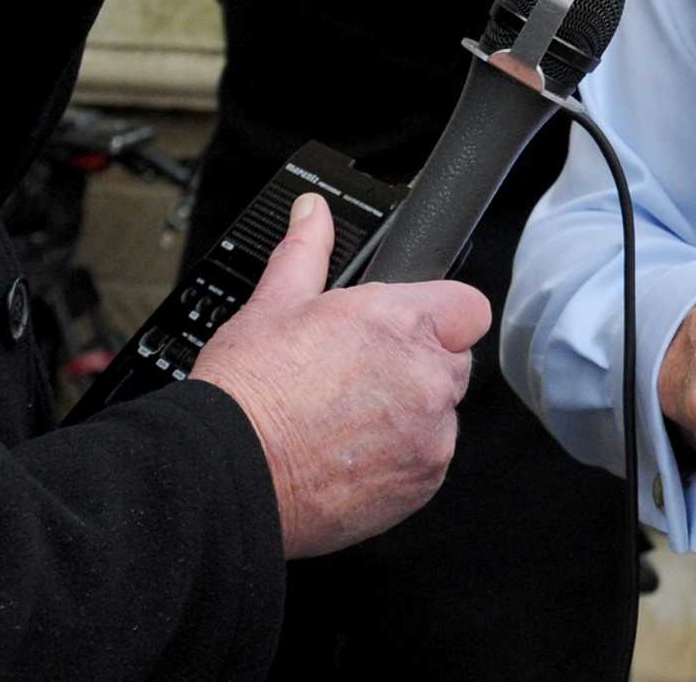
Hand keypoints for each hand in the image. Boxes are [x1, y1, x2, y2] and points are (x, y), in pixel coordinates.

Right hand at [191, 193, 490, 558]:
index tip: (412, 327)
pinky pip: (427, 463)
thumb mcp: (272, 305)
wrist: (227, 476)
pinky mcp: (421, 485)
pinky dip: (399, 461)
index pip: (467, 306)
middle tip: (360, 376)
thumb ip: (307, 250)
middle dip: (417, 365)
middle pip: (453, 362)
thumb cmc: (248, 395)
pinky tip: (349, 455)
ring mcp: (429, 436)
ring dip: (409, 416)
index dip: (440, 314)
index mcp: (400, 323)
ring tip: (346, 421)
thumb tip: (312, 211)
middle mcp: (426, 378)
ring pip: (440, 415)